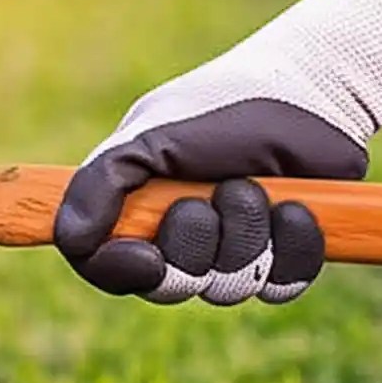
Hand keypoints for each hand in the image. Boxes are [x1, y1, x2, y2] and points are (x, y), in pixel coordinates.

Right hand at [53, 0, 381, 305]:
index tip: (146, 258)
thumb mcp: (150, 137)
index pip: (107, 268)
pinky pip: (282, 285)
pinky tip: (294, 206)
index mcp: (139, 211)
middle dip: (194, 245)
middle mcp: (182, 238)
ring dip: (243, 233)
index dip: (121, 273)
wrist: (310, 94)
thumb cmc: (222, 110)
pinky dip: (291, 245)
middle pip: (171, 288)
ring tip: (254, 185)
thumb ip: (100, 183)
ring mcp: (233, 251)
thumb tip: (71, 240)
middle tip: (209, 199)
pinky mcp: (284, 258)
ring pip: (228, 288)